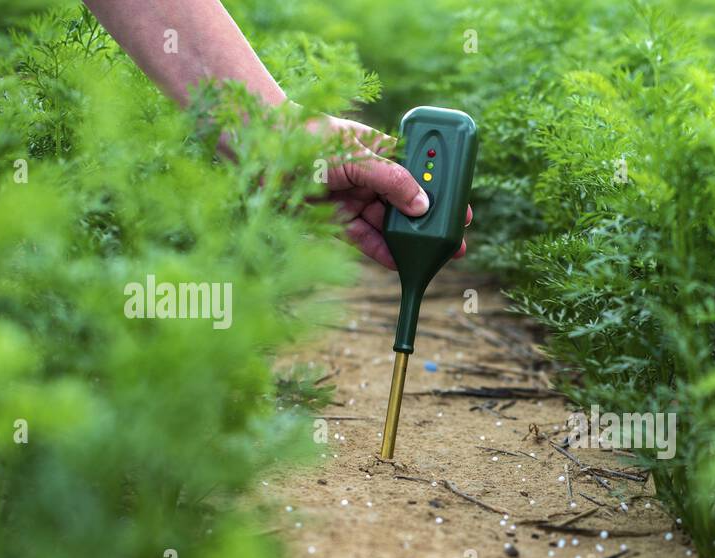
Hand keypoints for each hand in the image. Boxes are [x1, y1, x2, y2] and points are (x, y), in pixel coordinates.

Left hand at [309, 115, 472, 268]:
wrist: (254, 152)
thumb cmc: (304, 138)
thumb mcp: (354, 155)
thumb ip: (390, 180)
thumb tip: (423, 204)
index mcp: (378, 150)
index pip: (418, 170)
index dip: (440, 187)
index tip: (460, 203)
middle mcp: (368, 175)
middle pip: (407, 202)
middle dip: (430, 221)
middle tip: (453, 238)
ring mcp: (353, 199)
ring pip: (389, 224)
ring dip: (411, 241)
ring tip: (434, 255)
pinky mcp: (336, 221)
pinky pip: (366, 240)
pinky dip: (384, 253)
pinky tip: (403, 263)